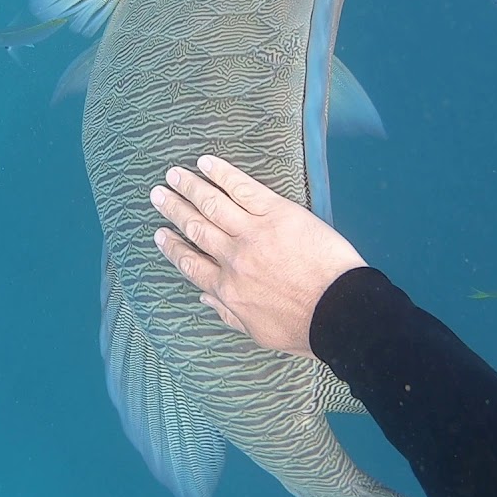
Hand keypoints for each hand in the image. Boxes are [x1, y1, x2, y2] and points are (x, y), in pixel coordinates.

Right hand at [149, 155, 366, 358]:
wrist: (339, 312)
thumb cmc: (304, 328)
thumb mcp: (259, 332)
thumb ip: (228, 313)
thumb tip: (205, 298)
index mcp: (228, 289)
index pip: (191, 263)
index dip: (172, 247)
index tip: (159, 234)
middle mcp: (232, 258)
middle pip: (196, 228)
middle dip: (174, 210)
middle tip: (158, 194)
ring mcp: (252, 233)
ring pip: (212, 204)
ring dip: (190, 187)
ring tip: (173, 174)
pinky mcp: (276, 213)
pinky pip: (243, 188)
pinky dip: (222, 174)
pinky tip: (206, 163)